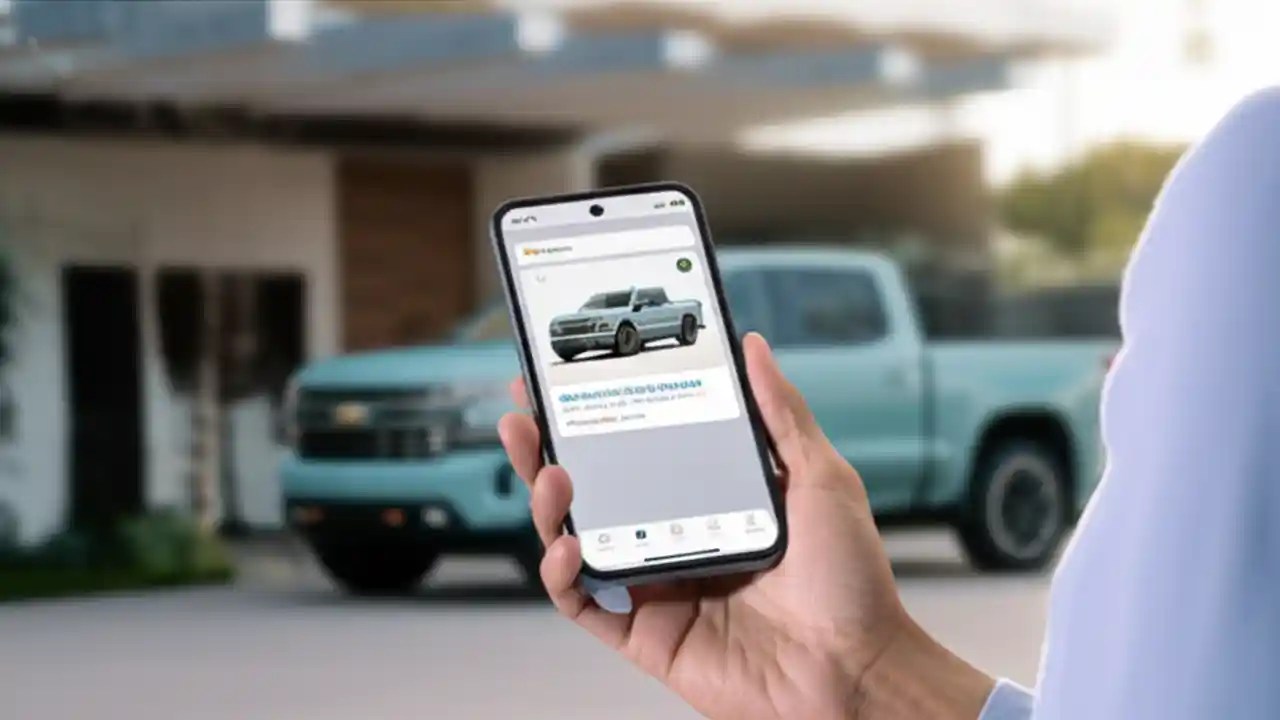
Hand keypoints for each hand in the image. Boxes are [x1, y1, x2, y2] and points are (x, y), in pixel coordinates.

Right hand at [498, 333, 991, 719]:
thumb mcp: (821, 478)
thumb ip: (780, 414)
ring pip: (574, 538)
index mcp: (708, 496)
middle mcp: (672, 535)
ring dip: (549, 505)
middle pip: (592, 488)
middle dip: (548, 451)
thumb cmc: (850, 584)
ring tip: (552, 473)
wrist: (854, 672)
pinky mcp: (640, 631)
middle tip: (524, 416)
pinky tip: (569, 546)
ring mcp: (652, 583)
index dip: (598, 413)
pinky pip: (581, 601)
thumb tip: (754, 348)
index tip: (567, 378)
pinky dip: (562, 573)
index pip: (638, 446)